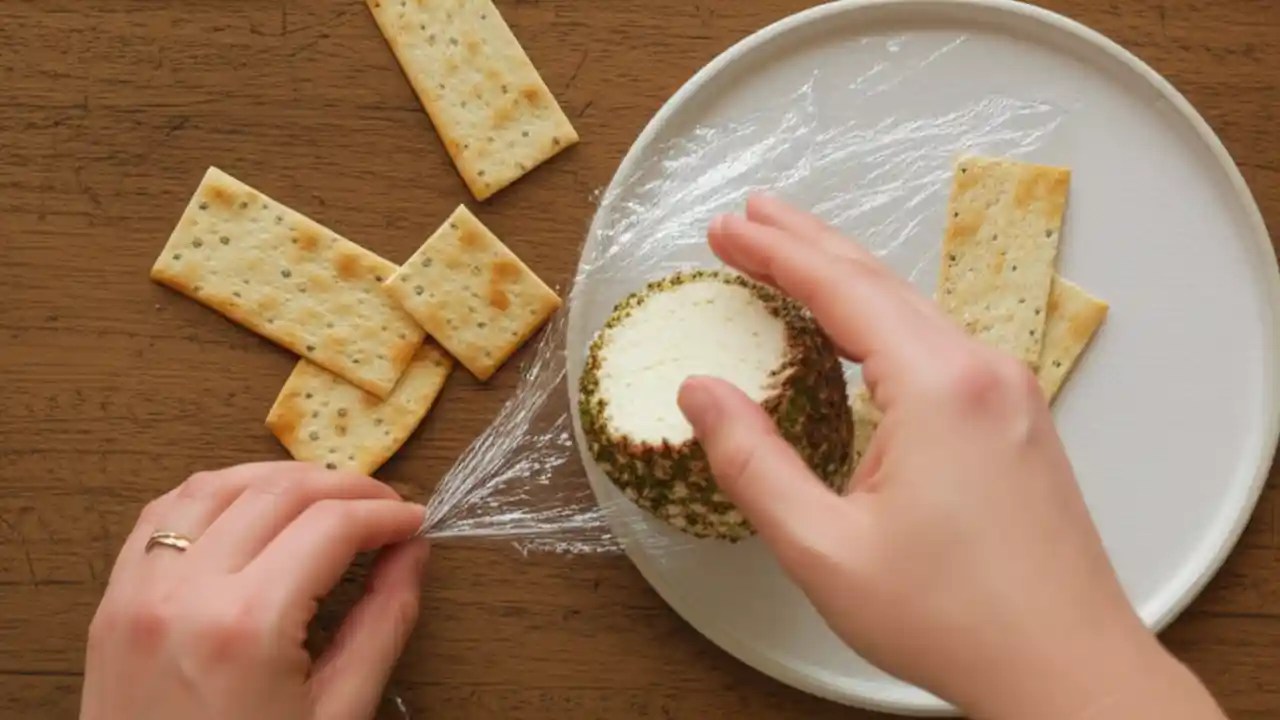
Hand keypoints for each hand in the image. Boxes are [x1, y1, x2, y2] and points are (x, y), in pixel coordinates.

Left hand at [81, 461, 428, 719]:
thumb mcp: (337, 713)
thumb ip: (383, 624)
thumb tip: (411, 554)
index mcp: (246, 627)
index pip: (332, 526)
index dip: (384, 514)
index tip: (412, 522)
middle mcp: (185, 596)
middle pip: (278, 493)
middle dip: (344, 487)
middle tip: (382, 507)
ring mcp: (139, 594)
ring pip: (215, 484)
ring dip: (278, 478)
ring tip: (322, 497)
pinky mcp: (114, 604)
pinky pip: (162, 516)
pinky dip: (213, 494)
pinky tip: (250, 507)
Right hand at [679, 195, 1224, 719]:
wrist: (1068, 669)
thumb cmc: (956, 619)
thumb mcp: (825, 550)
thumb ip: (752, 463)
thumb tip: (702, 393)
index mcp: (937, 387)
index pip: (841, 289)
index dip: (775, 253)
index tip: (726, 229)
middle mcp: (982, 371)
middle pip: (880, 281)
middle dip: (807, 242)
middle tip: (751, 215)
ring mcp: (1009, 392)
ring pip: (913, 309)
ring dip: (847, 278)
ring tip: (792, 254)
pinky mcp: (1018, 419)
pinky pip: (940, 343)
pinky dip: (884, 320)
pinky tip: (859, 331)